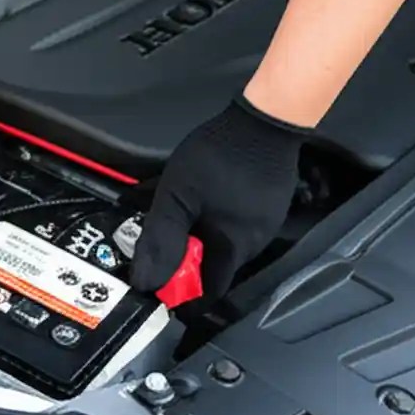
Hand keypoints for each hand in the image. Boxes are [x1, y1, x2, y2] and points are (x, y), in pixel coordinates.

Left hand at [130, 96, 307, 302]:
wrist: (265, 117)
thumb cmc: (220, 155)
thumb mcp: (175, 197)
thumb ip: (160, 240)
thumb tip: (146, 281)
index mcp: (234, 249)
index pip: (208, 294)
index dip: (182, 296)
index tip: (161, 289)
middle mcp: (255, 243)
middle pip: (215, 267)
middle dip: (187, 260)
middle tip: (163, 242)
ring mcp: (265, 223)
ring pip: (225, 244)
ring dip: (199, 237)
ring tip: (180, 216)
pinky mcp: (268, 205)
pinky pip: (236, 224)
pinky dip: (214, 220)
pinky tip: (202, 201)